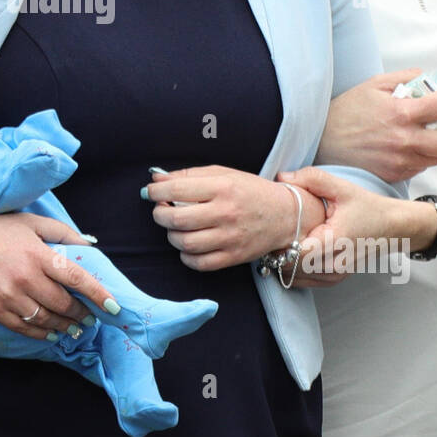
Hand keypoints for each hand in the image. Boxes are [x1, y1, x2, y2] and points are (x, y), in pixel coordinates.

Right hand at [0, 211, 115, 341]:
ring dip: (65, 326)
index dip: (97, 294)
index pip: (75, 277)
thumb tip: (90, 246)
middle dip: (82, 314)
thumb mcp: (31, 222)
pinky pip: (24, 328)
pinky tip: (52, 333)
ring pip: (46, 320)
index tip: (113, 307)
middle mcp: (25, 277)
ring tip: (76, 328)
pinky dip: (42, 334)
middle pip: (63, 304)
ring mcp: (8, 296)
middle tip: (92, 318)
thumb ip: (62, 232)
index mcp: (37, 254)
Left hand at [144, 165, 322, 271]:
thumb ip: (189, 175)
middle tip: (160, 210)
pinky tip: (188, 245)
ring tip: (175, 227)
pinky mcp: (234, 257)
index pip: (177, 189)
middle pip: (176, 219)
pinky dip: (185, 255)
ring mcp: (230, 238)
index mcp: (223, 187)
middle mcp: (226, 213)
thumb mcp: (224, 174)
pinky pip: (198, 263)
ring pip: (184, 242)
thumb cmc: (250, 191)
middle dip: (159, 214)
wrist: (286, 215)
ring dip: (171, 235)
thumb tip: (156, 178)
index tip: (150, 192)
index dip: (156, 191)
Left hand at [279, 166, 424, 271]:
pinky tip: (293, 250)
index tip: (271, 225)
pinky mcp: (334, 279)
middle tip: (271, 230)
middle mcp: (334, 265)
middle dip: (276, 250)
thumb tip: (281, 178)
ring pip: (295, 276)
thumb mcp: (342, 187)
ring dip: (284, 260)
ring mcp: (334, 276)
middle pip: (290, 266)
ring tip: (281, 239)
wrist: (393, 227)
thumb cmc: (368, 207)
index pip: (292, 253)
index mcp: (334, 242)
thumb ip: (311, 179)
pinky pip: (304, 280)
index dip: (277, 241)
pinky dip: (294, 268)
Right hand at [315, 69, 436, 182]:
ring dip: (434, 146)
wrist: (321, 142)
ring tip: (417, 135)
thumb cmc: (347, 111)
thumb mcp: (373, 85)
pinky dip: (417, 157)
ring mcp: (401, 161)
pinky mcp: (395, 175)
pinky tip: (401, 147)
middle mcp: (405, 140)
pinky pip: (419, 167)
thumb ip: (405, 78)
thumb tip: (428, 78)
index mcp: (402, 112)